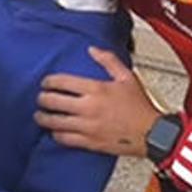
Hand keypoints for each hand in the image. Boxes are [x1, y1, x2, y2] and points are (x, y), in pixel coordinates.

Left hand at [35, 47, 160, 156]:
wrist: (151, 133)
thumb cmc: (141, 106)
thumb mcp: (127, 77)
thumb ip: (108, 60)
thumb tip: (93, 50)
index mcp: (96, 89)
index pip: (62, 82)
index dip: (49, 81)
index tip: (46, 82)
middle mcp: (88, 108)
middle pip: (54, 101)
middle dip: (43, 99)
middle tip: (41, 98)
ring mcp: (87, 126)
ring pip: (55, 122)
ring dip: (44, 118)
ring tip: (40, 116)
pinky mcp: (90, 142)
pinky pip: (65, 139)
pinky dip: (56, 135)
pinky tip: (55, 132)